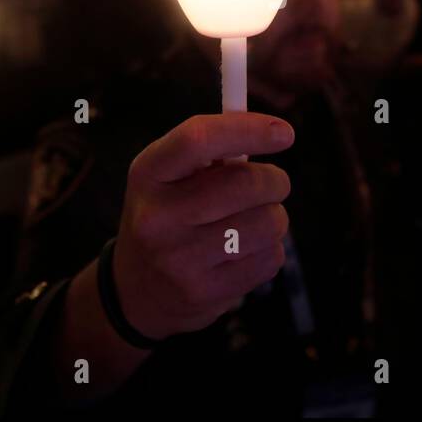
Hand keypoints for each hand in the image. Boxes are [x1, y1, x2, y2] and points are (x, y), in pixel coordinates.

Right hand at [113, 113, 293, 340]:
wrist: (137, 291)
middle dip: (274, 180)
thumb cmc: (168, 216)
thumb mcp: (168, 176)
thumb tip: (270, 131)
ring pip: (268, 222)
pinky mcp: (205, 292)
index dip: (247, 130)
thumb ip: (211, 151)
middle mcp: (158, 216)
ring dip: (274, 217)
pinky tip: (245, 251)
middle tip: (272, 184)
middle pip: (245, 183)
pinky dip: (270, 250)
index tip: (284, 132)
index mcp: (147, 174)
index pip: (198, 139)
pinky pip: (270, 258)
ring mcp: (180, 259)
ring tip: (252, 222)